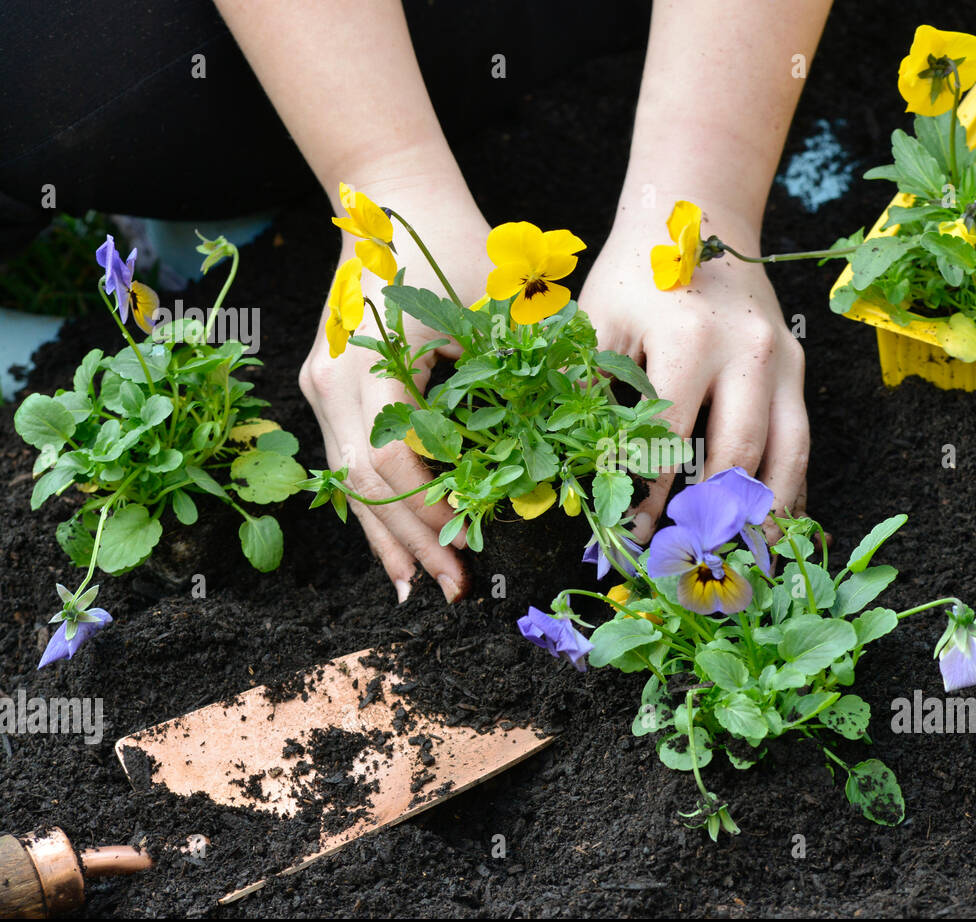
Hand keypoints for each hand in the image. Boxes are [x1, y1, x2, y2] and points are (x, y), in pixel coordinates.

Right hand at [299, 180, 491, 602]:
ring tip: (417, 586)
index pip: (397, 460)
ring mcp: (323, 384)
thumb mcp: (499, 309)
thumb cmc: (456, 244)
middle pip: (364, 484)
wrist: (391, 195)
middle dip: (410, 542)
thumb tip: (569, 449)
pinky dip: (372, 504)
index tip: (470, 546)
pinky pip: (347, 460)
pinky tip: (393, 545)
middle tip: (452, 588)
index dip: (432, 511)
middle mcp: (333, 379)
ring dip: (385, 535)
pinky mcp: (329, 386)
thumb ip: (524, 379)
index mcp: (373, 360)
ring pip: (347, 481)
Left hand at [579, 205, 809, 540]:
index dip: (650, 491)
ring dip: (766, 509)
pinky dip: (790, 485)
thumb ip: (590, 388)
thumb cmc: (636, 273)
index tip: (633, 532)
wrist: (700, 212)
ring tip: (748, 556)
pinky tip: (777, 523)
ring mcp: (782, 360)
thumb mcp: (598, 319)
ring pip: (786, 451)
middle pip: (738, 452)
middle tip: (690, 555)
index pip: (669, 436)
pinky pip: (800, 438)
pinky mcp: (797, 367)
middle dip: (712, 512)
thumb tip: (586, 468)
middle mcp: (748, 351)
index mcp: (690, 338)